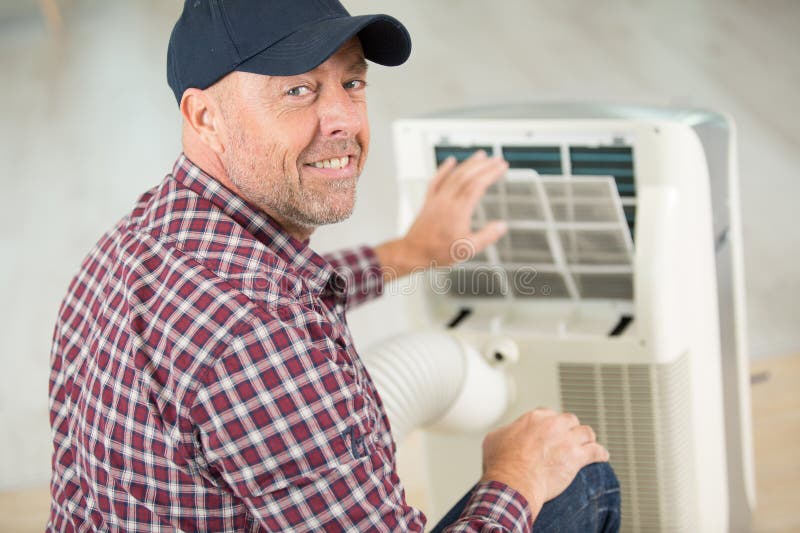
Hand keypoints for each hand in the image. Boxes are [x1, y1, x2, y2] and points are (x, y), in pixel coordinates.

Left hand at [375, 150, 508, 279]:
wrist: (412, 252)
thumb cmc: (437, 252)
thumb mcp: (467, 249)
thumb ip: (486, 236)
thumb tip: (502, 226)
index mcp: (458, 211)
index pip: (477, 185)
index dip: (491, 174)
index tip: (502, 166)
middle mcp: (447, 201)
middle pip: (467, 176)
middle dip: (484, 165)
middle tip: (497, 159)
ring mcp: (437, 199)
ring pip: (454, 175)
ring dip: (469, 163)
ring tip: (481, 156)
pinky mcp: (429, 201)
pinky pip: (436, 180)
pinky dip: (444, 169)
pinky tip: (451, 161)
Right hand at [480, 408, 609, 519]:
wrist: (514, 482)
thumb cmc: (501, 464)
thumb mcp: (493, 439)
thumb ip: (505, 432)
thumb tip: (506, 433)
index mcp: (534, 418)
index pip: (548, 413)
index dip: (550, 423)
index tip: (549, 432)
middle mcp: (553, 424)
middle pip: (569, 420)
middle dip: (570, 429)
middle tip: (569, 438)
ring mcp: (567, 440)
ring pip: (586, 432)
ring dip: (586, 439)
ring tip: (587, 444)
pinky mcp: (578, 457)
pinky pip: (597, 451)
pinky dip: (601, 454)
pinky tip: (602, 457)